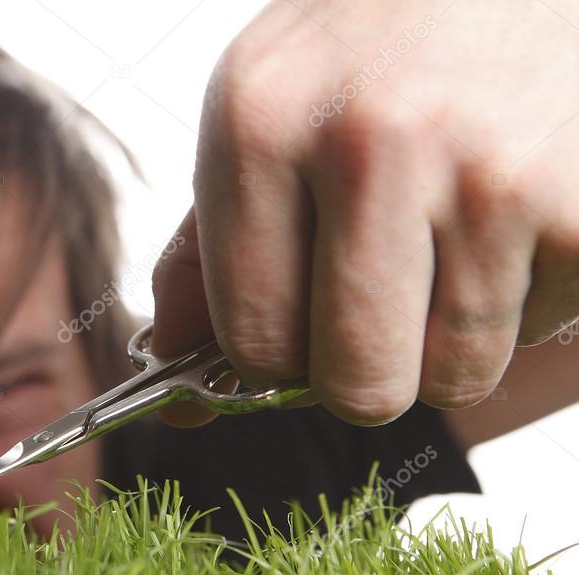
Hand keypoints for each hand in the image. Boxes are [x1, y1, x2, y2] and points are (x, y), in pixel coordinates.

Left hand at [152, 0, 578, 425]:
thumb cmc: (377, 46)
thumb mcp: (262, 117)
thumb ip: (204, 258)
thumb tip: (175, 384)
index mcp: (261, 125)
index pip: (252, 341)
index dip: (275, 359)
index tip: (298, 327)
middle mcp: (370, 145)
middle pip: (356, 386)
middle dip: (363, 369)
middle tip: (380, 301)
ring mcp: (491, 173)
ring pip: (456, 376)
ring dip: (448, 335)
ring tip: (452, 232)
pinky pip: (541, 333)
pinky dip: (527, 296)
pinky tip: (514, 212)